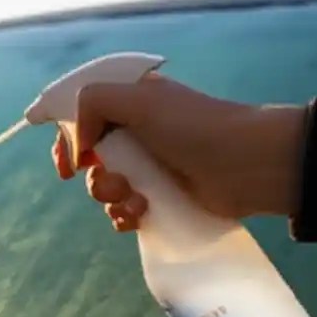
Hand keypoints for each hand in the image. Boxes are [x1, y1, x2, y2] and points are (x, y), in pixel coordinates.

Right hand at [50, 74, 305, 231]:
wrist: (248, 166)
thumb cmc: (194, 127)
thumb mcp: (137, 100)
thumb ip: (91, 103)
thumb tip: (80, 145)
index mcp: (129, 100)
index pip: (81, 115)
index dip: (68, 139)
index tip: (69, 163)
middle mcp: (136, 131)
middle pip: (88, 157)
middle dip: (91, 174)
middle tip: (110, 179)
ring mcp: (148, 166)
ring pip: (104, 187)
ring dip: (110, 198)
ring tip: (136, 200)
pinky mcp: (160, 197)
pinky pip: (123, 211)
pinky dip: (124, 216)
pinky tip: (141, 214)